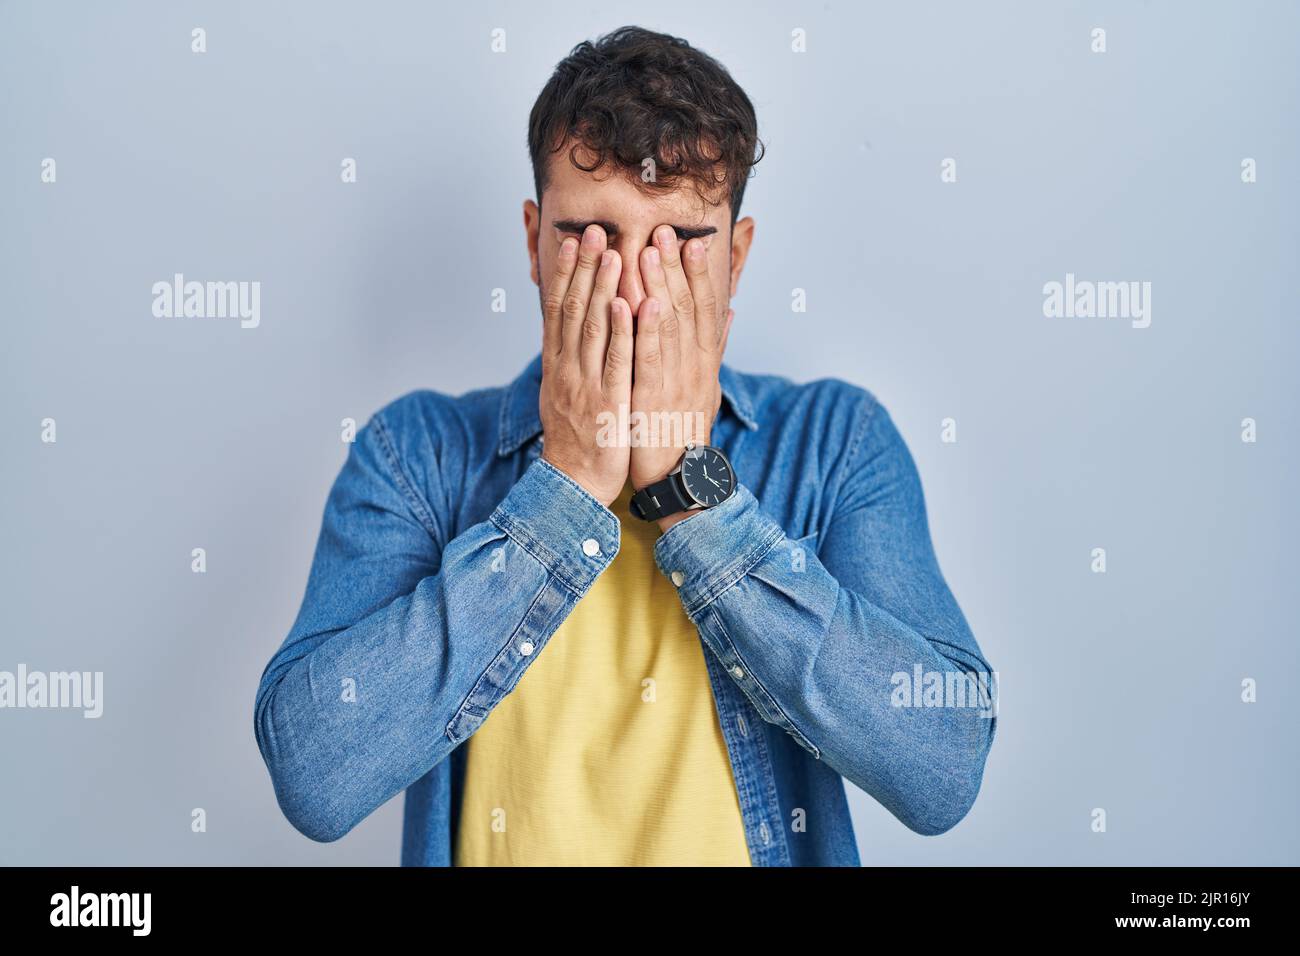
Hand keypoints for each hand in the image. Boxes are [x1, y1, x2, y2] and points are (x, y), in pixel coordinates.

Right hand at [539, 225, 632, 506]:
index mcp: (557, 365)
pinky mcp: (607, 404)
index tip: (572, 241)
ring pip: (592, 329)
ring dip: (602, 289)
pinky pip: (615, 363)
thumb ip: (569, 361)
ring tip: (612, 254)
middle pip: (572, 310)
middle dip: (583, 268)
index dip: (565, 274)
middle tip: (592, 231)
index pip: (557, 310)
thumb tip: (568, 332)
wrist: (574, 484)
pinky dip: (621, 333)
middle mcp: (566, 369)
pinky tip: (627, 306)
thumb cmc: (577, 438)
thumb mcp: (564, 393)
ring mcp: (584, 385)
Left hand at [631, 224, 734, 529]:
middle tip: (665, 232)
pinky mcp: (651, 399)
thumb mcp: (704, 382)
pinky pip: (648, 359)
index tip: (693, 240)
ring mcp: (674, 381)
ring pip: (667, 326)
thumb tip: (732, 310)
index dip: (700, 273)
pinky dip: (644, 330)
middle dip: (675, 268)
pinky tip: (637, 303)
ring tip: (648, 252)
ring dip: (658, 286)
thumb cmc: (682, 426)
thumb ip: (714, 345)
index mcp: (702, 361)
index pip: (705, 308)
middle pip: (687, 308)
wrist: (677, 476)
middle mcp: (692, 366)